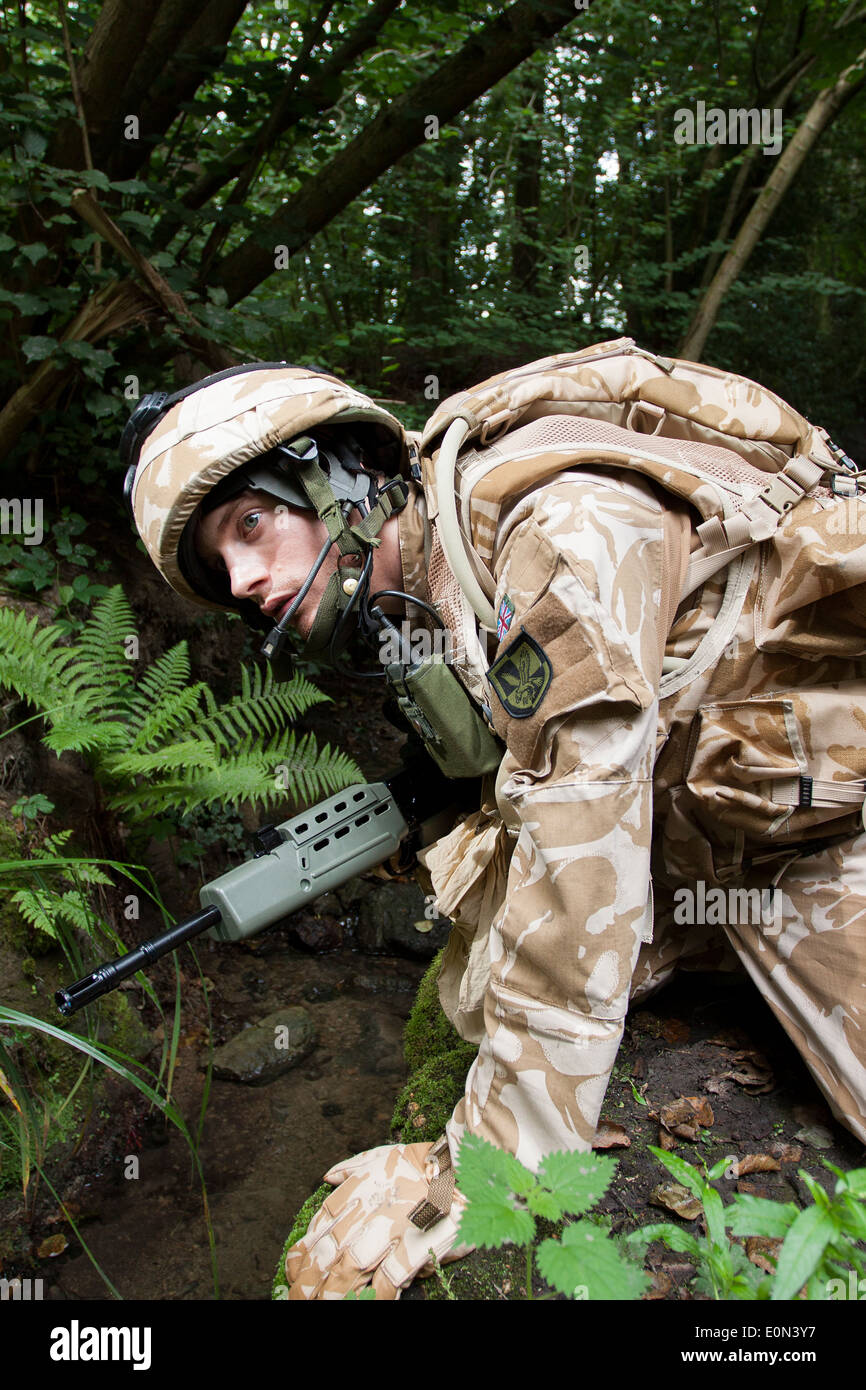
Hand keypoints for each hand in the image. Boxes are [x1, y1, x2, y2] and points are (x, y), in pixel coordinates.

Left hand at [283, 1137, 471, 1299]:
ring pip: (347, 1270)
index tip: (294, 1272)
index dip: (302, 1255)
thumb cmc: (420, 1164)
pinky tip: (369, 1303)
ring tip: (324, 1306)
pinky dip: (376, 1296)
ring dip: (333, 1294)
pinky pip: (388, 1280)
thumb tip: (327, 1177)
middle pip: (326, 1254)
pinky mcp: (412, 1247)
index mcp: (355, 1193)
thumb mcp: (380, 1156)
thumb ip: (351, 1169)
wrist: (460, 1167)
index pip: (318, 1229)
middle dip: (308, 1283)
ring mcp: (389, 1230)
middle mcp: (366, 1212)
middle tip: (300, 1299)